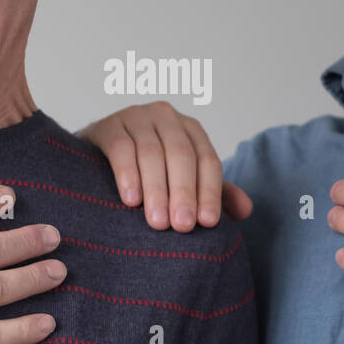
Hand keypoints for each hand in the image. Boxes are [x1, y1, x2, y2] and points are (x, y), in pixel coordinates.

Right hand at [77, 101, 251, 231]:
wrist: (97, 159)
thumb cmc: (148, 174)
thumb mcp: (183, 182)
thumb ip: (215, 194)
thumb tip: (246, 211)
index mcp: (191, 130)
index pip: (207, 160)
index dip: (209, 191)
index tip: (207, 223)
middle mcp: (166, 117)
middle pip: (181, 155)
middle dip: (183, 192)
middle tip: (181, 226)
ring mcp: (136, 117)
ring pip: (151, 152)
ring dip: (156, 189)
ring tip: (157, 222)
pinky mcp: (108, 125)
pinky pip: (121, 147)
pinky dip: (127, 174)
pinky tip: (130, 199)